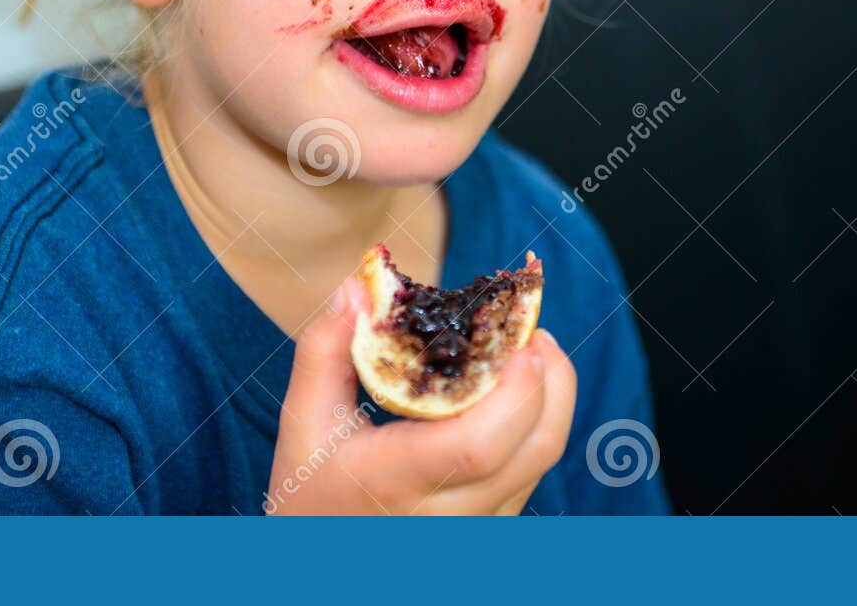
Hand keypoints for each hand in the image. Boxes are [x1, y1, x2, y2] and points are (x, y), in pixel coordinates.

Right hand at [265, 275, 575, 514]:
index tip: (520, 338)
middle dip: (551, 381)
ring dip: (550, 400)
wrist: (319, 568)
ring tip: (529, 352)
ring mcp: (477, 529)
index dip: (515, 389)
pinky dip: (535, 428)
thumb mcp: (305, 423)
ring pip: (541, 463)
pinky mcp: (491, 529)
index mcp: (398, 484)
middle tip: (532, 331)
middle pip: (534, 449)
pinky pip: (530, 474)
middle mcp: (449, 517)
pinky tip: (515, 395)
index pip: (479, 446)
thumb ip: (326, 351)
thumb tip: (358, 287)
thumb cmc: (310, 494)